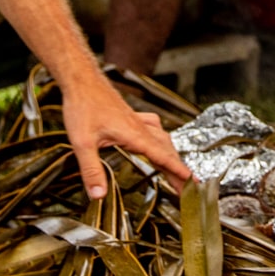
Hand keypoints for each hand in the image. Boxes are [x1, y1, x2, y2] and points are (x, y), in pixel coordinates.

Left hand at [60, 79, 193, 199]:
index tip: (193, 183)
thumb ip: (92, 171)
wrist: (81, 80)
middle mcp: (140, 127)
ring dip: (172, 154)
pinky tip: (157, 139)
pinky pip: (154, 128)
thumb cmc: (83, 106)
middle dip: (178, 169)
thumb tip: (98, 195)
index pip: (163, 157)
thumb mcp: (83, 143)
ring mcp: (137, 120)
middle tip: (188, 186)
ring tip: (176, 168)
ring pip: (163, 138)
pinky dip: (161, 138)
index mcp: (134, 135)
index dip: (178, 172)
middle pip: (167, 150)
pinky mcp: (131, 116)